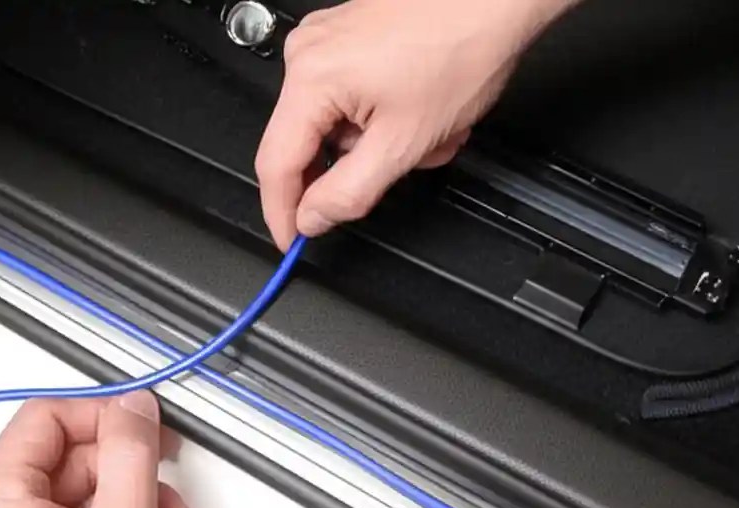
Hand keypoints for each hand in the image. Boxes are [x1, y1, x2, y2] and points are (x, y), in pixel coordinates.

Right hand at [256, 0, 579, 247]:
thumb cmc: (463, 45)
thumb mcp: (403, 143)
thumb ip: (348, 193)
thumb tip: (313, 217)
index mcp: (310, 79)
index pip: (276, 165)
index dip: (282, 214)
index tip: (293, 242)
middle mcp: (308, 53)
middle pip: (306, 144)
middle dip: (355, 168)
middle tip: (400, 170)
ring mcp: (328, 40)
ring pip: (335, 124)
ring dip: (379, 142)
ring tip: (428, 130)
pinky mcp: (349, 35)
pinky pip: (349, 96)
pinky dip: (383, 115)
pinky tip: (419, 109)